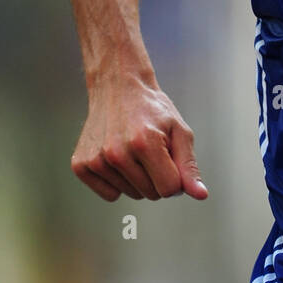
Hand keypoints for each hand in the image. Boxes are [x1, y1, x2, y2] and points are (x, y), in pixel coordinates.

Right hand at [71, 73, 207, 202]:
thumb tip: (201, 196)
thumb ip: (189, 166)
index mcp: (145, 143)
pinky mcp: (81, 165)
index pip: (170, 189)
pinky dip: (117, 182)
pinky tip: (117, 158)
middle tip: (151, 150)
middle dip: (158, 177)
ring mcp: (96, 160)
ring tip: (133, 150)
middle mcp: (116, 153)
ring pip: (131, 195)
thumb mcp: (179, 131)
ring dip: (138, 179)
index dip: (176, 178)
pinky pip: (110, 194)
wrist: (118, 87)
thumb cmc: (153, 110)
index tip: (171, 159)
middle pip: (151, 194)